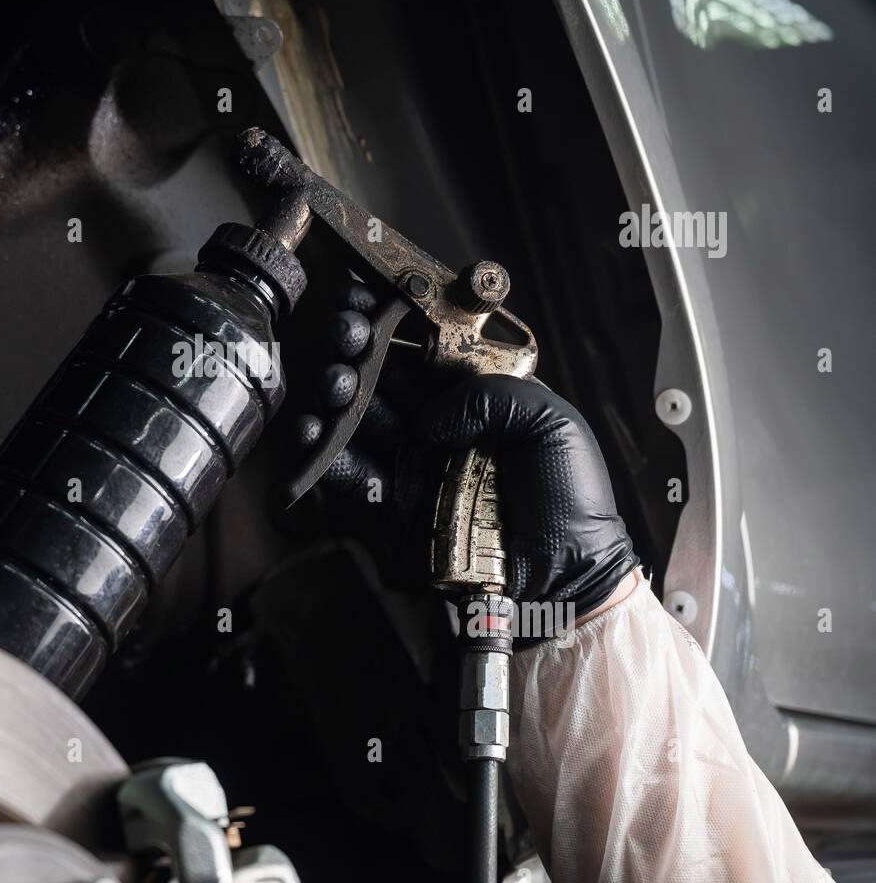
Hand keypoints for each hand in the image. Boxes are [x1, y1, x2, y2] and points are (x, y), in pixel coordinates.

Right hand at [297, 284, 637, 621]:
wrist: (562, 579)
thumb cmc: (570, 502)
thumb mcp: (552, 424)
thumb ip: (494, 397)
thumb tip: (432, 414)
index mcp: (479, 396)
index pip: (427, 348)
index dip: (394, 323)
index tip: (367, 303)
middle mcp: (442, 423)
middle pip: (384, 375)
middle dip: (357, 351)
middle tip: (346, 341)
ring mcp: (417, 461)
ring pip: (361, 416)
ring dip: (337, 395)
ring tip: (332, 385)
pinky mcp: (397, 502)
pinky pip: (354, 472)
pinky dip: (327, 452)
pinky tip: (313, 433)